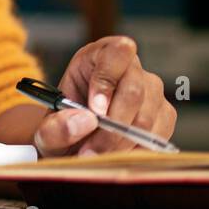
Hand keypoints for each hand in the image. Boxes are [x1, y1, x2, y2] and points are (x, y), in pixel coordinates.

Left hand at [32, 34, 176, 157]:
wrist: (73, 147)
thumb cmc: (60, 129)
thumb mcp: (45, 131)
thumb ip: (55, 127)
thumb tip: (85, 121)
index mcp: (97, 56)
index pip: (115, 52)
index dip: (106, 81)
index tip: (95, 112)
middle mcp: (129, 68)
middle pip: (134, 90)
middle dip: (112, 127)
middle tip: (90, 150)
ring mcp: (151, 91)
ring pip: (147, 116)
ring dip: (121, 143)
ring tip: (96, 155)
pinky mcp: (164, 115)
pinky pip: (157, 134)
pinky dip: (136, 150)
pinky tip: (115, 156)